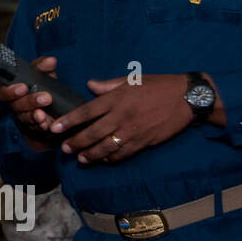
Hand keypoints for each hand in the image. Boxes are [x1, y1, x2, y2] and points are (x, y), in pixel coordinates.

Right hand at [0, 55, 59, 151]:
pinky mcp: (31, 126)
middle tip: (45, 97)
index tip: (23, 87)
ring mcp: (21, 116)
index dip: (11, 90)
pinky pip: (34, 127)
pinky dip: (41, 125)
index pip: (4, 91)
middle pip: (16, 105)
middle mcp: (13, 104)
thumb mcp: (40, 72)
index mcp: (9, 89)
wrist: (46, 101)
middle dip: (30, 101)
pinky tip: (46, 122)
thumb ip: (42, 66)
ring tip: (44, 114)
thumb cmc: (37, 83)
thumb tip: (51, 61)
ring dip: (35, 115)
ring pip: (25, 117)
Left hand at [47, 74, 196, 162]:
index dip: (69, 121)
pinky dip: (112, 158)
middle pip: (93, 133)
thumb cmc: (157, 85)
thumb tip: (89, 85)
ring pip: (106, 146)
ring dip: (91, 154)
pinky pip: (123, 153)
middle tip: (65, 149)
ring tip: (81, 159)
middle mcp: (121, 116)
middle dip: (76, 142)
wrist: (186, 97)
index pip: (86, 111)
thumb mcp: (131, 80)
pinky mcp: (144, 141)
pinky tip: (103, 160)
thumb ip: (108, 85)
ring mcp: (133, 131)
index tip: (55, 128)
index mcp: (116, 98)